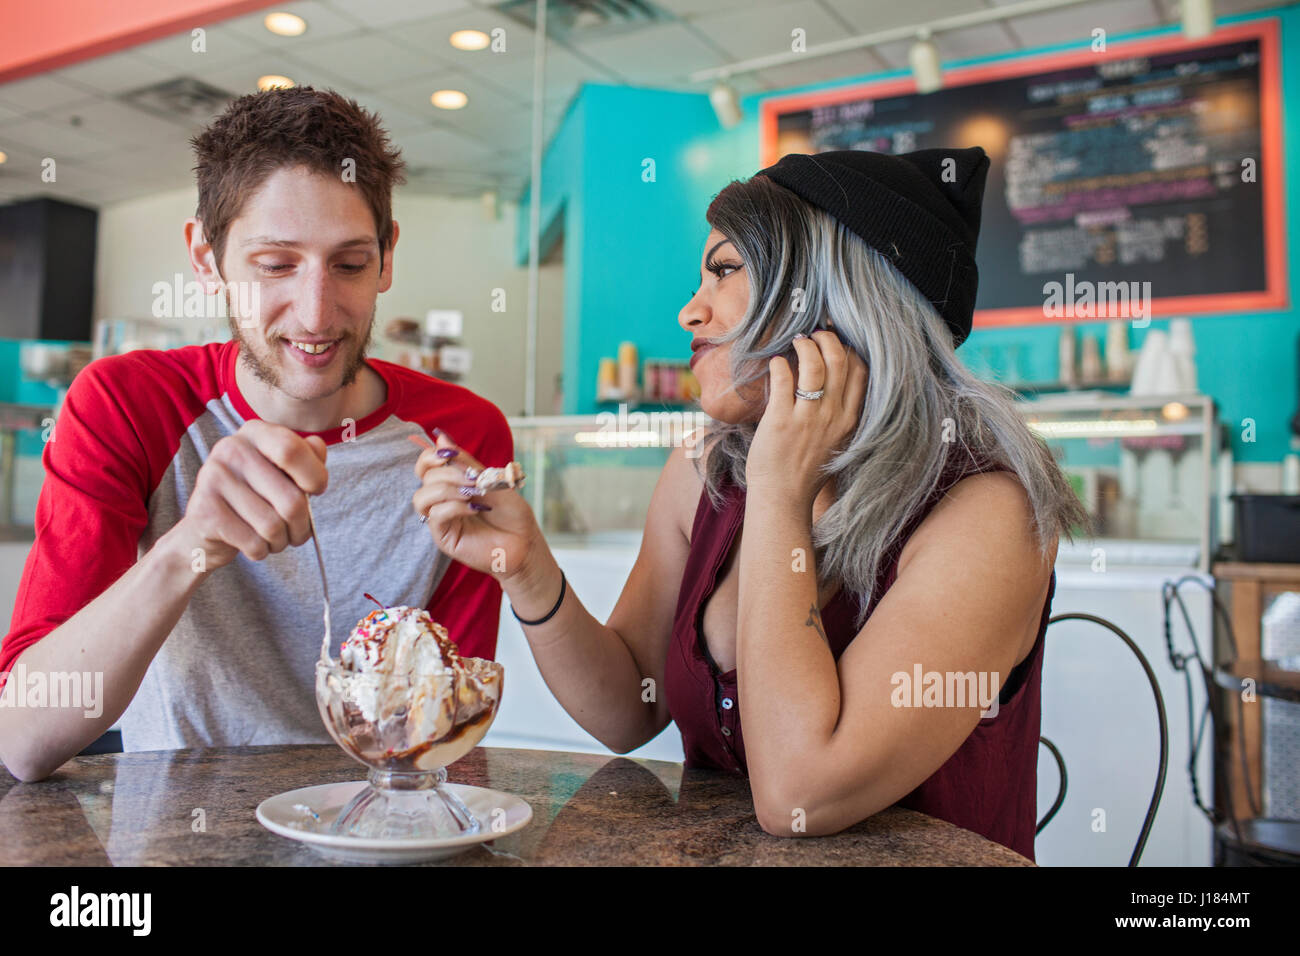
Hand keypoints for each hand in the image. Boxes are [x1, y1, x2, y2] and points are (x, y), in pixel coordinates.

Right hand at [177, 419, 328, 571]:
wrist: (204, 531)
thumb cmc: (255, 498)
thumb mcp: (283, 473)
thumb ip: (305, 457)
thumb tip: (317, 446)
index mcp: (255, 432)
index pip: (292, 450)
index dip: (315, 477)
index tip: (316, 491)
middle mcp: (230, 448)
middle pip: (291, 499)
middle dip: (302, 526)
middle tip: (296, 531)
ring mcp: (213, 478)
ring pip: (273, 526)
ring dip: (281, 541)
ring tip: (273, 538)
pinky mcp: (204, 511)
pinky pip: (254, 543)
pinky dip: (261, 551)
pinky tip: (253, 544)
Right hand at [412, 429, 541, 581]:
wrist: (525, 542)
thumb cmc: (511, 513)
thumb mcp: (491, 480)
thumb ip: (466, 462)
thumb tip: (441, 438)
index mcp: (450, 485)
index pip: (425, 466)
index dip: (431, 456)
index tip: (451, 454)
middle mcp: (441, 501)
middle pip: (424, 478)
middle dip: (449, 472)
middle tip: (475, 478)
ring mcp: (441, 520)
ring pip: (421, 497)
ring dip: (446, 489)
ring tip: (473, 492)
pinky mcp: (444, 537)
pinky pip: (435, 515)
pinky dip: (454, 507)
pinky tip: (475, 509)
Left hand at [746, 329, 867, 506]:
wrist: (783, 500)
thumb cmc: (807, 472)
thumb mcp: (837, 442)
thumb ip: (840, 414)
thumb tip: (833, 380)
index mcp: (850, 420)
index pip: (861, 371)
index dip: (849, 349)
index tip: (837, 341)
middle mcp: (833, 416)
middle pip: (839, 360)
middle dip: (827, 339)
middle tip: (813, 335)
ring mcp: (808, 418)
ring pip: (814, 364)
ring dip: (804, 345)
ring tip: (796, 342)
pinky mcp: (780, 420)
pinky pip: (784, 379)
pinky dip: (780, 364)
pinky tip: (777, 363)